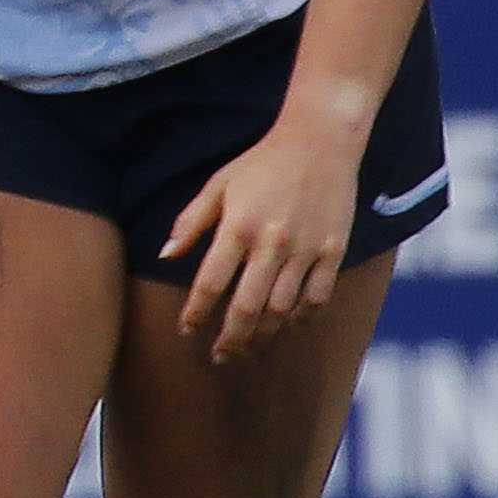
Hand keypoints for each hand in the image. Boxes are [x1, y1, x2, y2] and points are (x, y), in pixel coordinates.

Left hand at [162, 104, 365, 359]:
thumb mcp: (218, 184)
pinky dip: (302, 318)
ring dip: (263, 335)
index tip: (186, 331)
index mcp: (238, 227)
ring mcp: (306, 250)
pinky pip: (318, 297)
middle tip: (219, 356)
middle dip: (229, 339)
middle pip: (246, 307)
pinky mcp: (333, 251)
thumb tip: (164, 256)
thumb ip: (190, 222)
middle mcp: (272, 244)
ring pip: (282, 309)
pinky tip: (288, 325)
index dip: (196, 313)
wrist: (320, 141)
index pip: (210, 284)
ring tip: (248, 349)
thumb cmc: (262, 163)